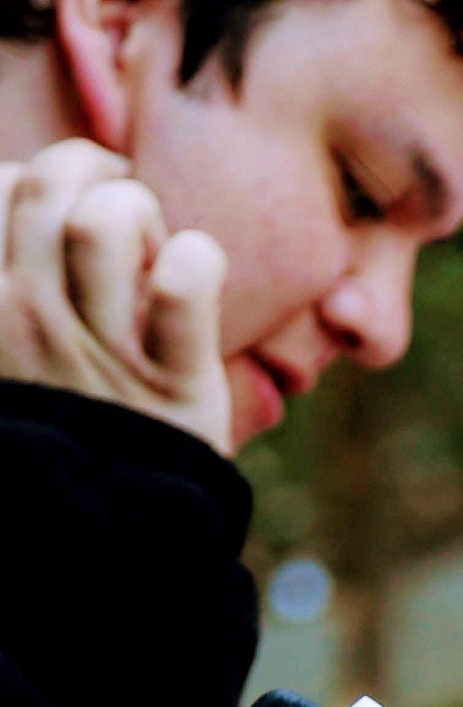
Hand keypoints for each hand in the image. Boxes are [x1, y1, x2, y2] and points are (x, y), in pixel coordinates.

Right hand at [0, 139, 231, 456]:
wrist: (105, 532)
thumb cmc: (70, 427)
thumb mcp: (18, 356)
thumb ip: (24, 286)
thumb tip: (28, 193)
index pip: (0, 190)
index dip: (40, 180)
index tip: (69, 208)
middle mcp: (27, 322)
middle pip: (45, 187)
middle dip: (91, 174)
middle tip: (125, 208)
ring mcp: (96, 351)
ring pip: (103, 223)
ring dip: (140, 215)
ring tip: (154, 251)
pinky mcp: (169, 379)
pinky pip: (184, 282)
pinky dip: (199, 261)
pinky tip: (197, 278)